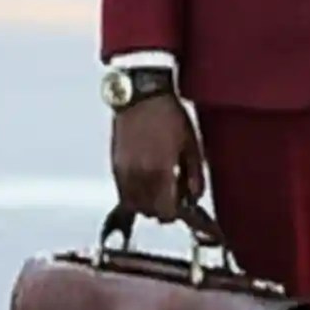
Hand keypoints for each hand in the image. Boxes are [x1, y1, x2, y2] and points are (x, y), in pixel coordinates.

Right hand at [111, 94, 204, 222]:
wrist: (141, 95)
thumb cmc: (169, 115)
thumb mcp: (191, 144)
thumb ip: (195, 174)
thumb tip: (195, 197)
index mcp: (160, 170)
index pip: (165, 211)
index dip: (176, 213)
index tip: (183, 207)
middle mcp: (138, 175)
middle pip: (148, 212)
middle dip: (162, 210)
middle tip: (173, 198)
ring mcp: (123, 171)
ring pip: (132, 205)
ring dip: (146, 205)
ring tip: (159, 191)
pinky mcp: (114, 164)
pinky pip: (122, 192)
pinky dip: (134, 194)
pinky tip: (146, 182)